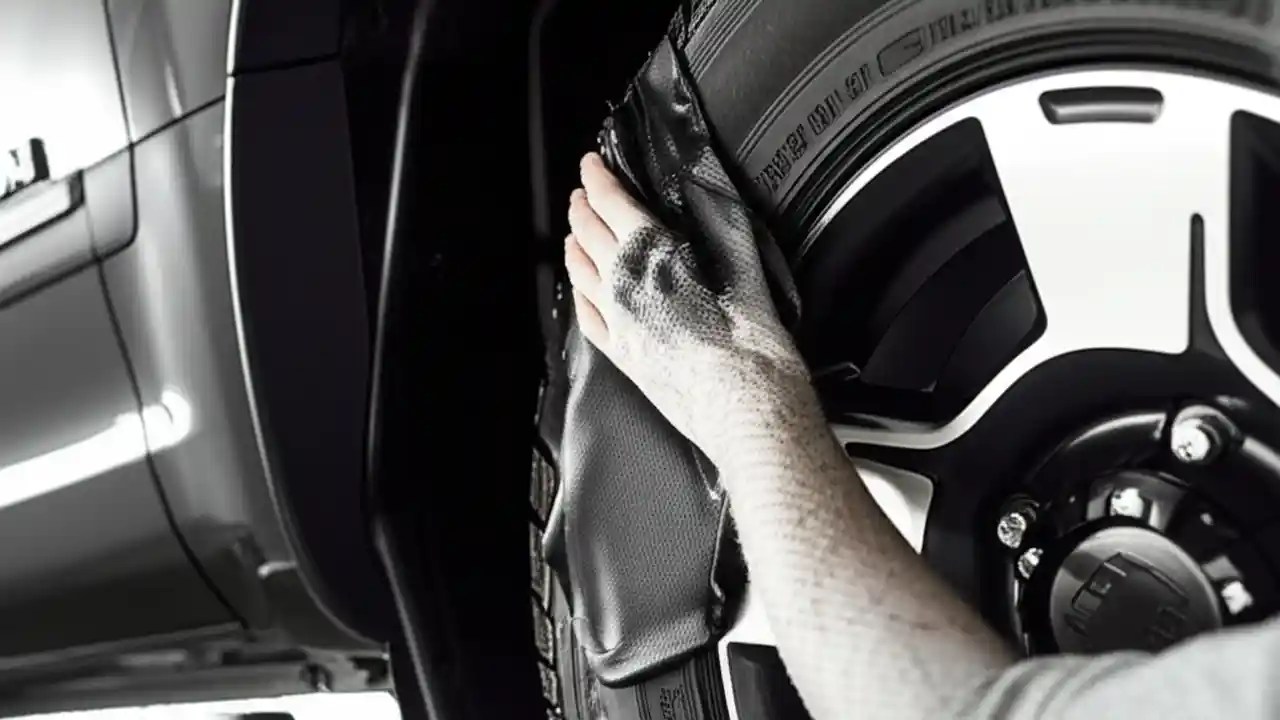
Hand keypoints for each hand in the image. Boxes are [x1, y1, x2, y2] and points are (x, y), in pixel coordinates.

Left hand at [564, 152, 810, 461]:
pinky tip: (582, 289)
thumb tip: (714, 200)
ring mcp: (619, 327)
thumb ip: (726, 234)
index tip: (593, 162)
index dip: (599, 178)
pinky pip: (588, 318)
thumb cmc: (755, 357)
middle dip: (584, 207)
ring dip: (576, 245)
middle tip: (584, 189)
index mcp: (652, 260)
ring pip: (581, 274)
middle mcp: (625, 291)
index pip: (613, 205)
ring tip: (575, 230)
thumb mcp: (749, 278)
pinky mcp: (624, 359)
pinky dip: (580, 293)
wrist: (748, 419)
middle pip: (590, 236)